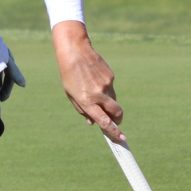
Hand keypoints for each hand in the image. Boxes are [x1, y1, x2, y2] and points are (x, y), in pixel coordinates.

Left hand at [52, 21, 122, 142]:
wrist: (75, 52)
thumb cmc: (69, 75)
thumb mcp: (71, 95)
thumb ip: (83, 110)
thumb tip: (93, 123)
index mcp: (86, 101)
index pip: (104, 121)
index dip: (114, 132)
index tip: (121, 139)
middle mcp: (98, 94)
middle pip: (116, 113)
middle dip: (118, 119)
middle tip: (115, 121)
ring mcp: (106, 85)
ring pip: (112, 99)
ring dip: (107, 101)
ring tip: (93, 89)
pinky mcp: (111, 76)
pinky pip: (110, 88)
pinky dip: (105, 88)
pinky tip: (94, 78)